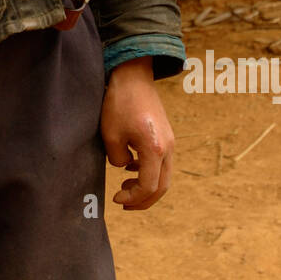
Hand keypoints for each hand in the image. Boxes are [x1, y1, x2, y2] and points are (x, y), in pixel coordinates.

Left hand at [100, 57, 173, 210]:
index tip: (116, 198)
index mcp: (154, 149)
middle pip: (162, 186)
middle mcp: (167, 148)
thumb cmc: (120, 103)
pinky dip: (149, 172)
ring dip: (147, 187)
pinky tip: (131, 168)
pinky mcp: (166, 136)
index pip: (149, 186)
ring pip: (164, 176)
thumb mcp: (111, 135)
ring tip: (126, 188)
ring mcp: (169, 142)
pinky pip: (162, 163)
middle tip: (124, 203)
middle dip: (143, 200)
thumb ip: (118, 159)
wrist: (133, 76)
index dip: (133, 198)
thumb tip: (124, 167)